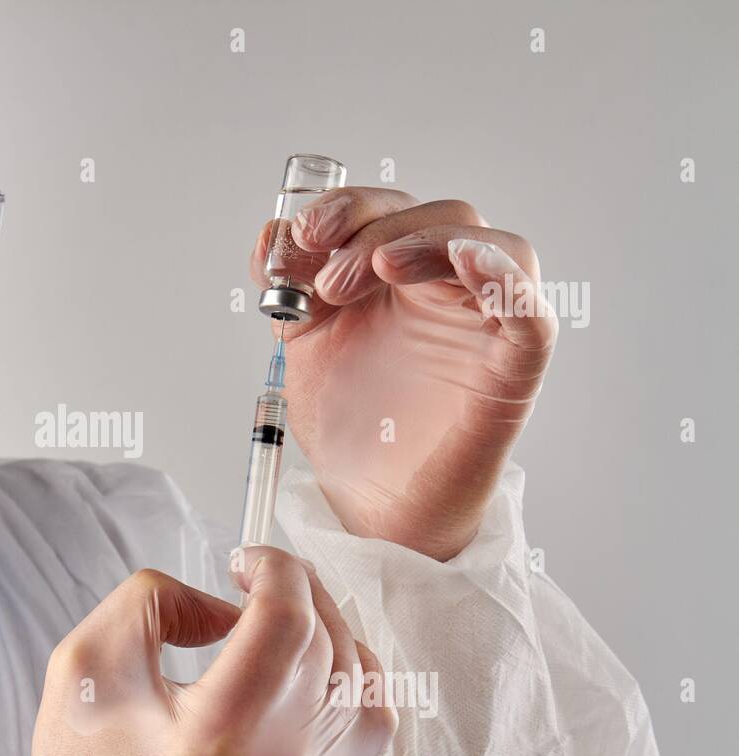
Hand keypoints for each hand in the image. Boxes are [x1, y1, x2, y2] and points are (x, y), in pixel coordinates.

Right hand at [14, 547, 396, 755]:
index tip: (247, 559)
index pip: (286, 621)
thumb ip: (152, 601)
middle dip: (296, 590)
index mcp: (219, 736)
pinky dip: (352, 680)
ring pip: (363, 680)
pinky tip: (312, 666)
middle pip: (325, 643)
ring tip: (284, 617)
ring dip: (328, 630)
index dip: (274, 568)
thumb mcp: (86, 662)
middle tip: (257, 579)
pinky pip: (370, 726)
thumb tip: (224, 602)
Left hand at [249, 188, 557, 559]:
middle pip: (444, 215)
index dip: (350, 207)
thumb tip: (274, 233)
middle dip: (375, 229)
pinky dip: (504, 276)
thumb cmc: (353, 422)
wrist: (368, 500)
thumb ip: (288, 284)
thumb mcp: (306, 341)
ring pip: (495, 246)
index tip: (305, 234)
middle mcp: (454, 291)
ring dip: (425, 242)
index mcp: (407, 276)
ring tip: (368, 272)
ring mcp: (489, 326)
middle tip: (325, 277)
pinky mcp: (513, 369)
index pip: (395, 210)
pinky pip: (531, 312)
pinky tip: (463, 260)